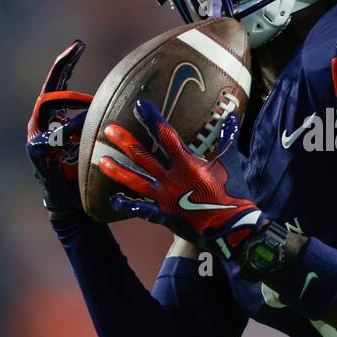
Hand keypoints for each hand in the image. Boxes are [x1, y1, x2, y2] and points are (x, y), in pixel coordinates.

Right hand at [27, 39, 93, 214]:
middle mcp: (43, 122)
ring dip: (72, 109)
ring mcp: (36, 135)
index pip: (58, 82)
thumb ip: (106, 118)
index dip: (66, 62)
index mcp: (57, 116)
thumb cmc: (88, 169)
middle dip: (65, 76)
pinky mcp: (35, 152)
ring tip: (92, 116)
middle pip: (50, 91)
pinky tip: (74, 145)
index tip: (79, 44)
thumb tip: (133, 98)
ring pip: (48, 109)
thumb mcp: (100, 138)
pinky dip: (62, 138)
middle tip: (83, 69)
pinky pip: (47, 138)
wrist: (73, 202)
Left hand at [98, 99, 262, 258]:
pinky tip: (114, 199)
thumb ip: (227, 139)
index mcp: (187, 165)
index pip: (165, 136)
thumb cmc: (233, 194)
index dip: (152, 119)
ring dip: (118, 170)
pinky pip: (141, 209)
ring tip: (102, 161)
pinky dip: (127, 204)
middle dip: (124, 142)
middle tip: (108, 130)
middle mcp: (171, 180)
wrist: (231, 229)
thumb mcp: (231, 163)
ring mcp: (165, 198)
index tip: (140, 107)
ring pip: (136, 181)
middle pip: (142, 157)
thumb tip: (230, 118)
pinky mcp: (164, 215)